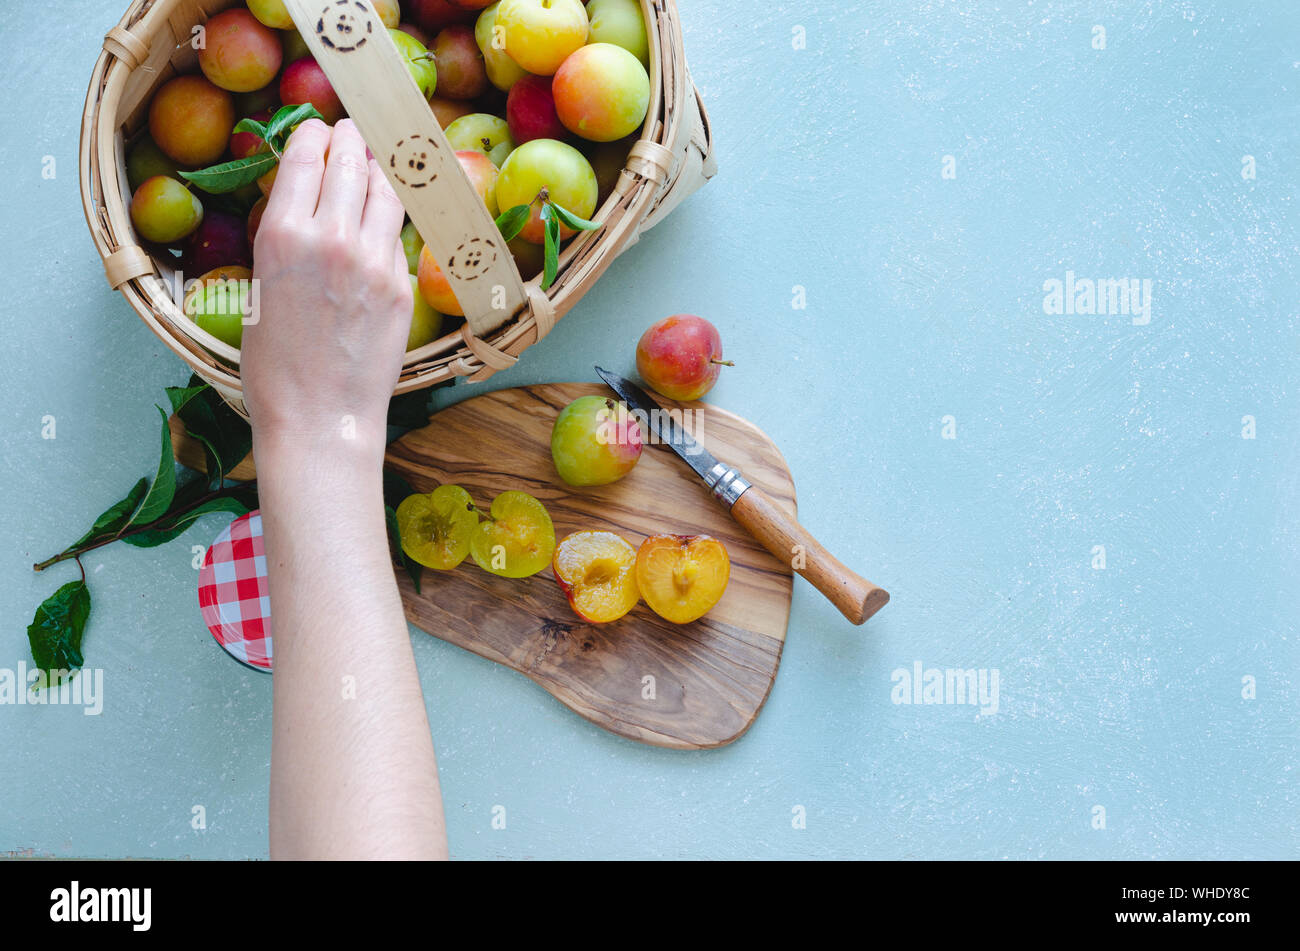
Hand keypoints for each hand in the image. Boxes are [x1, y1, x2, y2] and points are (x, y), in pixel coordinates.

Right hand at [243, 118, 410, 456]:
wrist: (320, 417)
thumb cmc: (275, 367)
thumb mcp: (261, 289)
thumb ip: (284, 240)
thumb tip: (303, 204)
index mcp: (283, 234)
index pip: (306, 157)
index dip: (314, 135)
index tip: (319, 129)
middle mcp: (333, 237)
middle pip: (350, 164)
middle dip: (350, 142)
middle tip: (352, 133)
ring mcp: (374, 260)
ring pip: (385, 192)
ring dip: (378, 170)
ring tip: (375, 162)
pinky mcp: (402, 285)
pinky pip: (397, 237)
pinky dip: (390, 220)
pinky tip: (387, 216)